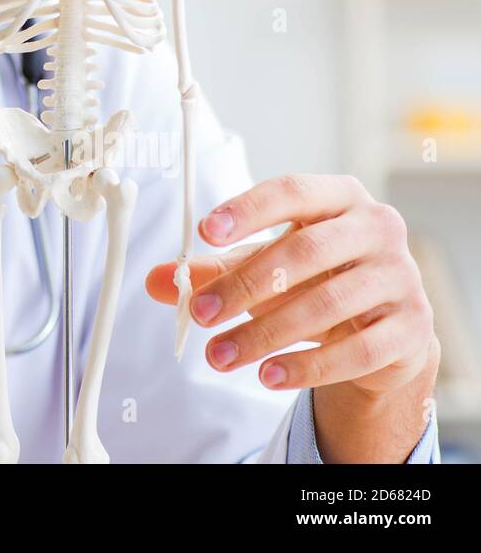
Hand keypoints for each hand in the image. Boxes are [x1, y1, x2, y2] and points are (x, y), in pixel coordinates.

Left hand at [146, 174, 439, 461]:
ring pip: (328, 305)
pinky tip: (267, 375)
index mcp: (338, 197)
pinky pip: (357, 350)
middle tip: (199, 314)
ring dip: (266, 333)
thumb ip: (212, 270)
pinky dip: (307, 366)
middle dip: (245, 285)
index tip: (204, 233)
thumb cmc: (317, 278)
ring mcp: (401, 278)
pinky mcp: (412, 329)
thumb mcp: (266, 264)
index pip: (290, 191)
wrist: (386, 326)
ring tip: (220, 355)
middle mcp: (377, 228)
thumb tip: (154, 280)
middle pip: (306, 251)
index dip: (247, 210)